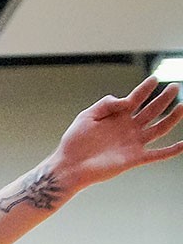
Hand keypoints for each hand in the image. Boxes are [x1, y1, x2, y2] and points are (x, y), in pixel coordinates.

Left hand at [53, 77, 182, 188]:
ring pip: (159, 128)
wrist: (70, 165)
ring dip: (172, 118)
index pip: (135, 99)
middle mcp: (128, 128)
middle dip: (163, 99)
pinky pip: (158, 154)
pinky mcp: (135, 158)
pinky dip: (172, 150)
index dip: (145, 89)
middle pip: (151, 111)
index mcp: (116, 116)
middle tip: (175, 86)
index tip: (155, 78)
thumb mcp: (87, 116)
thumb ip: (105, 104)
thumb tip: (127, 100)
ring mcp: (133, 143)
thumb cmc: (75, 141)